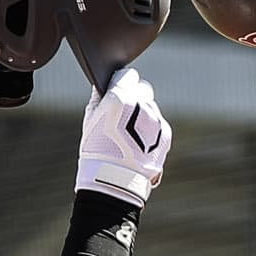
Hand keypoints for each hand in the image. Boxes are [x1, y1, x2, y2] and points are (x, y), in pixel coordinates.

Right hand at [77, 67, 171, 206]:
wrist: (116, 179)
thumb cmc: (97, 149)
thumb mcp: (90, 121)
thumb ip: (98, 98)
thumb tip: (101, 84)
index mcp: (120, 97)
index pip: (128, 75)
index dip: (122, 81)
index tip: (118, 87)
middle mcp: (141, 105)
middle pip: (143, 89)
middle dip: (135, 95)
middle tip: (125, 109)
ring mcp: (156, 119)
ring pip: (151, 107)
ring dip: (143, 113)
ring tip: (130, 132)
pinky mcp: (165, 133)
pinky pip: (158, 124)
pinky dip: (151, 129)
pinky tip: (139, 142)